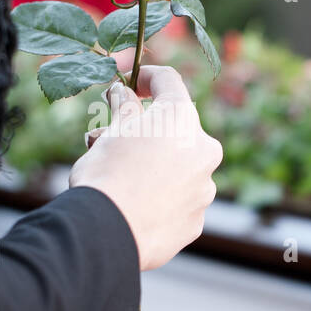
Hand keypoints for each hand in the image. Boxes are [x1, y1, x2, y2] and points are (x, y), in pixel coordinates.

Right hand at [69, 64, 222, 270]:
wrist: (106, 232)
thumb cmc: (106, 173)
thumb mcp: (110, 132)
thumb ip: (124, 108)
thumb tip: (123, 94)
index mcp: (181, 118)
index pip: (168, 80)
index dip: (144, 78)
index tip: (125, 86)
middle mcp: (203, 150)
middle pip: (175, 130)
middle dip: (146, 130)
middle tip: (112, 138)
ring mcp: (204, 189)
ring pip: (178, 168)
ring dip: (153, 166)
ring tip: (118, 178)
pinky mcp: (196, 221)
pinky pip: (178, 201)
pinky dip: (160, 198)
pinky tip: (134, 207)